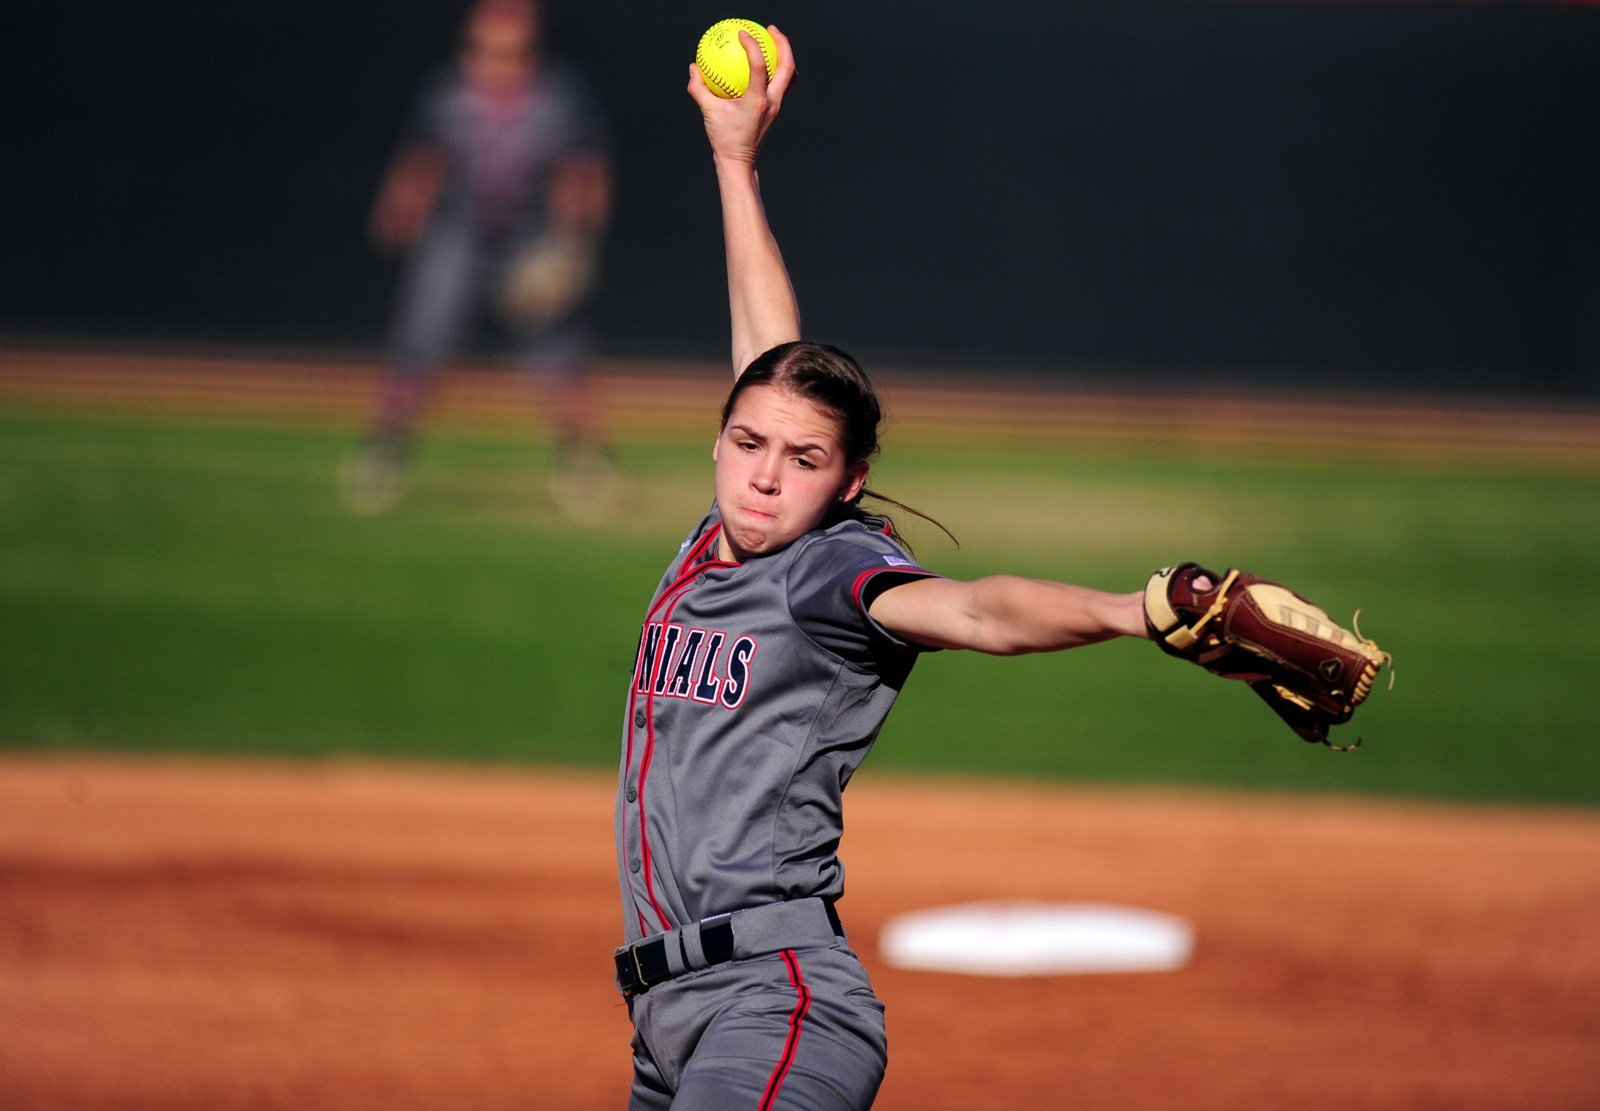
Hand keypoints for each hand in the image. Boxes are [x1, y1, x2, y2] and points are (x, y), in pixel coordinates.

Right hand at [686, 26, 795, 167]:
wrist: (739, 162)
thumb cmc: (723, 138)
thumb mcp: (708, 112)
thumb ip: (698, 88)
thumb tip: (693, 67)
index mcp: (758, 101)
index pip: (760, 66)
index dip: (752, 45)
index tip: (742, 33)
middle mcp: (772, 101)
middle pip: (788, 66)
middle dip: (783, 43)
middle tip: (770, 29)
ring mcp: (777, 106)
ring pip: (790, 75)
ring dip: (785, 56)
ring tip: (773, 41)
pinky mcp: (775, 109)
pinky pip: (782, 84)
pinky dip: (777, 70)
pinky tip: (764, 63)